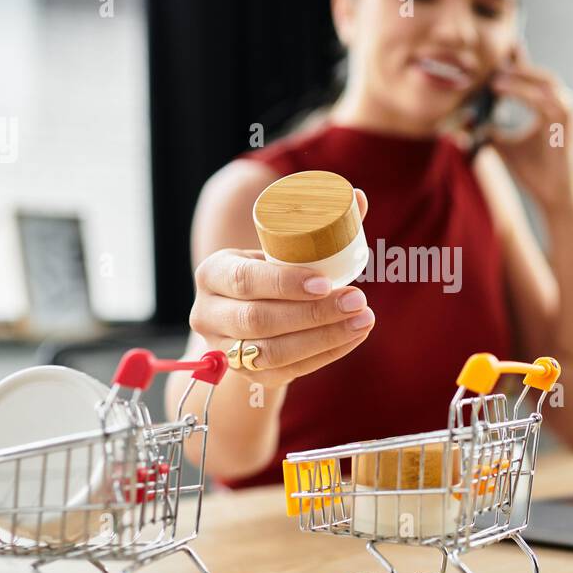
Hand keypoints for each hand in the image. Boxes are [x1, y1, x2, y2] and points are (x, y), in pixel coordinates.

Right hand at [189, 194, 373, 388]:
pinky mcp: (247, 376)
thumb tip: (359, 197)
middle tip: (357, 300)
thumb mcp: (279, 250)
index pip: (244, 280)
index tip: (326, 282)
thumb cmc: (270, 272)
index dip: (284, 283)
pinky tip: (353, 337)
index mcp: (213, 272)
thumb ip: (317, 226)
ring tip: (363, 320)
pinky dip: (324, 355)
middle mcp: (208, 314)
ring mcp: (225, 350)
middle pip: (259, 320)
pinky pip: (287, 372)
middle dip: (313, 313)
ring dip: (324, 338)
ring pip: (273, 353)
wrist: (249, 314)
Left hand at [476, 42, 572, 212]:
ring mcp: (566, 114)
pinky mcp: (567, 123)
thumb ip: (488, 130)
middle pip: (542, 76)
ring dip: (519, 77)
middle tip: (495, 58)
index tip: (500, 52)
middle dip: (519, 65)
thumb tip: (464, 121)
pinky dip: (524, 92)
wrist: (552, 195)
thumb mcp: (504, 146)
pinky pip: (545, 100)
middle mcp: (561, 107)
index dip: (519, 64)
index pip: (533, 81)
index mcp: (550, 109)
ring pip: (544, 84)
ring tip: (495, 77)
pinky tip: (503, 88)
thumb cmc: (532, 172)